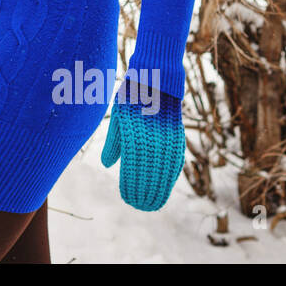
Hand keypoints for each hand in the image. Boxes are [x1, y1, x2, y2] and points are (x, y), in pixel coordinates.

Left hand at [99, 82, 184, 210]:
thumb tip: (107, 164)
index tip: (127, 198)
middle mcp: (152, 139)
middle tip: (139, 206)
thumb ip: (114, 143)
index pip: (132, 168)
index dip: (130, 185)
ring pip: (164, 171)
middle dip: (144, 191)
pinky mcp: (177, 136)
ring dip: (160, 189)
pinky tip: (167, 185)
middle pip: (149, 173)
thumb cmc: (131, 99)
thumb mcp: (118, 117)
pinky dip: (171, 175)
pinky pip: (176, 160)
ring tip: (154, 203)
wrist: (155, 80)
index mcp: (133, 135)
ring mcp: (166, 138)